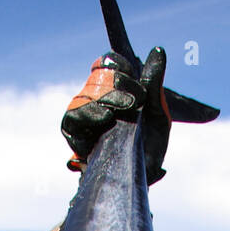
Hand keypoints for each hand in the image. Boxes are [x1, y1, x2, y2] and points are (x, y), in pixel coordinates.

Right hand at [61, 46, 170, 184]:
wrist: (140, 180)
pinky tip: (104, 120)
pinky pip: (71, 122)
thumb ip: (155, 84)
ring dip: (102, 100)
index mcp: (116, 92)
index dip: (117, 64)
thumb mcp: (158, 115)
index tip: (132, 74)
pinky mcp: (76, 139)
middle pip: (96, 78)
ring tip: (120, 111)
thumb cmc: (150, 149)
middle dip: (116, 86)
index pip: (108, 63)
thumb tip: (158, 50)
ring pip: (82, 98)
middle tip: (135, 102)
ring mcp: (85, 120)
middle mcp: (98, 102)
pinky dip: (86, 117)